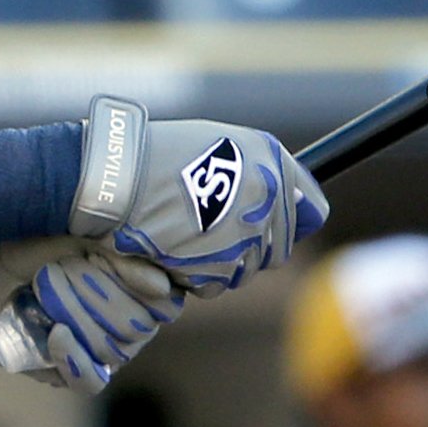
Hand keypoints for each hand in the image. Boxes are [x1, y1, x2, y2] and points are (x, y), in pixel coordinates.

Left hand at [0, 237, 181, 395]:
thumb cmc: (35, 237)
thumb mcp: (76, 233)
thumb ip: (120, 257)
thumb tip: (161, 287)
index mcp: (139, 283)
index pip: (165, 303)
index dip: (139, 284)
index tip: (103, 258)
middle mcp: (128, 320)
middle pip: (136, 326)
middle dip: (96, 294)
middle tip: (60, 269)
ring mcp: (100, 349)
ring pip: (112, 350)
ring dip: (76, 315)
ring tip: (44, 289)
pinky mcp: (68, 370)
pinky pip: (89, 381)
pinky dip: (74, 358)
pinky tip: (56, 332)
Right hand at [68, 97, 326, 297]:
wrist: (117, 179)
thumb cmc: (158, 155)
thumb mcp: (221, 142)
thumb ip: (262, 170)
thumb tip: (302, 206)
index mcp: (272, 163)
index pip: (310, 209)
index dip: (291, 217)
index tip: (270, 220)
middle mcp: (267, 202)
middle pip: (279, 248)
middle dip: (252, 243)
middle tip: (213, 227)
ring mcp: (246, 238)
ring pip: (245, 269)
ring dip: (222, 260)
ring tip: (186, 233)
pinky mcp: (218, 269)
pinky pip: (215, 283)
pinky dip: (196, 275)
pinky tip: (172, 249)